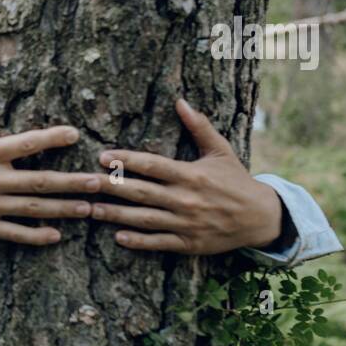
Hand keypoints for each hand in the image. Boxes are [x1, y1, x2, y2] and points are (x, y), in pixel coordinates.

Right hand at [0, 71, 100, 244]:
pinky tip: (56, 237)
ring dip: (63, 209)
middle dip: (71, 182)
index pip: (24, 144)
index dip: (52, 138)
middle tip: (99, 181)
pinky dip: (35, 236)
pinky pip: (13, 233)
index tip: (76, 135)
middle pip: (39, 181)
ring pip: (32, 208)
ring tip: (88, 209)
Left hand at [89, 98, 284, 254]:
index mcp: (192, 175)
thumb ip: (199, 127)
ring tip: (91, 210)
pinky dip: (139, 241)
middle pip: (142, 192)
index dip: (126, 160)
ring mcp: (187, 223)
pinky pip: (159, 242)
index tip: (102, 156)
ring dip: (116, 215)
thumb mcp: (220, 150)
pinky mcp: (189, 244)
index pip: (153, 165)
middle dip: (111, 187)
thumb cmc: (236, 180)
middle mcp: (187, 199)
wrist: (261, 217)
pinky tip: (118, 237)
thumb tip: (180, 101)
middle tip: (84, 183)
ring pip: (145, 219)